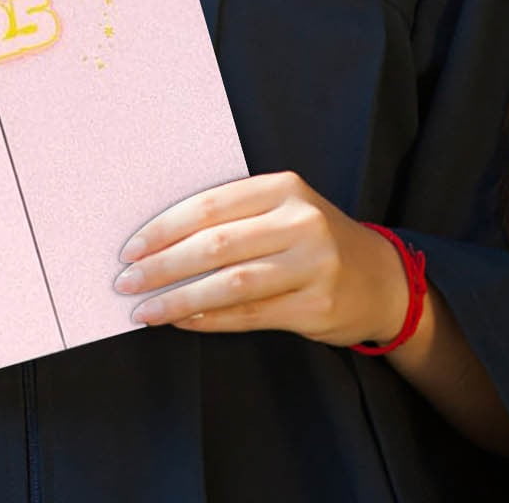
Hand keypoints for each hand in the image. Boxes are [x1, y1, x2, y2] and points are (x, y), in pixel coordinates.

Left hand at [111, 169, 406, 348]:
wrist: (383, 278)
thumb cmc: (315, 238)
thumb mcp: (284, 210)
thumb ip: (234, 217)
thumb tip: (159, 239)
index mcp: (284, 187)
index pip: (211, 205)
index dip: (165, 228)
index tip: (130, 248)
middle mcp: (301, 222)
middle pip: (216, 245)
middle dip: (163, 266)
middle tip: (126, 282)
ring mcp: (313, 266)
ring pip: (231, 284)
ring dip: (179, 299)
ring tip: (145, 310)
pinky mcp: (316, 308)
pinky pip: (249, 315)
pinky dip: (209, 319)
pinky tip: (182, 320)